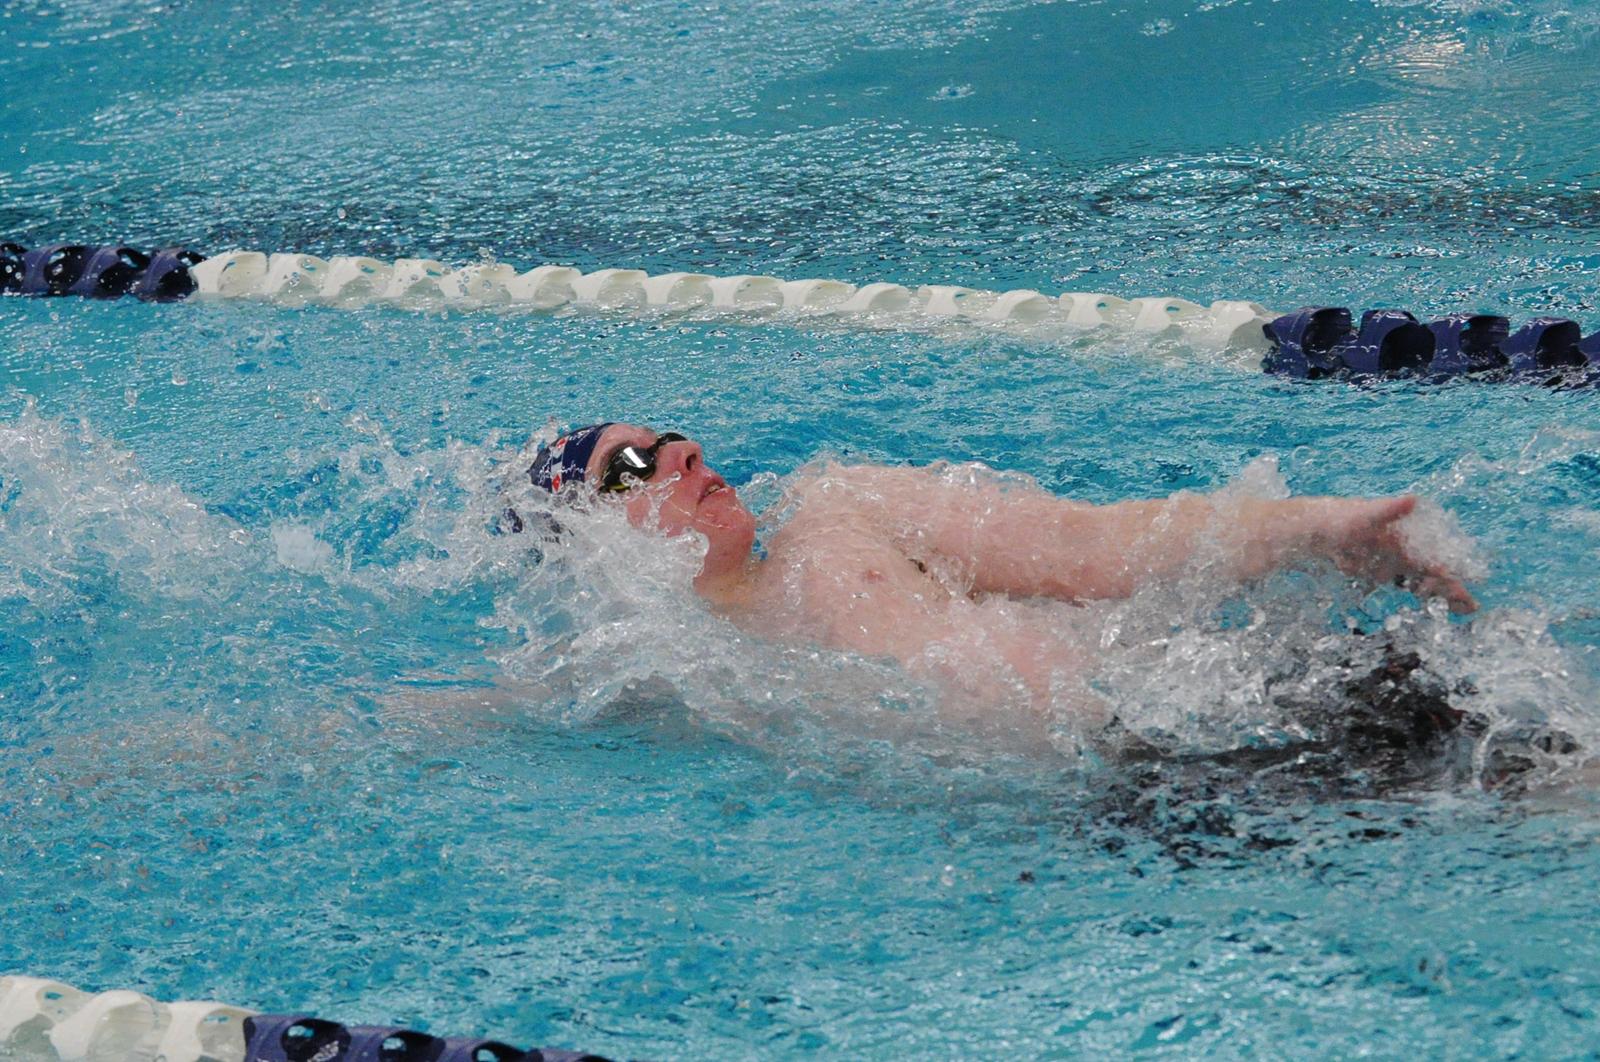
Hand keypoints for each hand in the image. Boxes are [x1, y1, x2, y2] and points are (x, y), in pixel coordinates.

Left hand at [1310, 495, 1477, 613]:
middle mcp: (1407, 548)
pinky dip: (1422, 592)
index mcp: (1409, 537)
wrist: (1316, 530)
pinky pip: (1406, 583)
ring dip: (1442, 593)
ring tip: (1464, 608)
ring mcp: (1395, 560)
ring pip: (1425, 579)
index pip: (1436, 562)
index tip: (1465, 596)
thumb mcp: (1366, 516)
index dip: (1451, 579)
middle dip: (1453, 589)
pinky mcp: (1382, 570)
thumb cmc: (1342, 519)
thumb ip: (1389, 510)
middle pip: (1436, 572)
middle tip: (1472, 607)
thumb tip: (1412, 498)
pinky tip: (1433, 603)